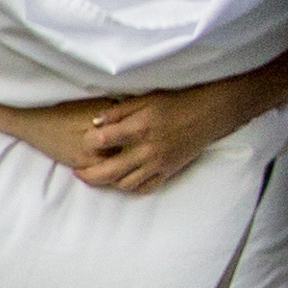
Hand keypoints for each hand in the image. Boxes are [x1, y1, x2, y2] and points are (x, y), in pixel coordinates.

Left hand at [35, 81, 267, 196]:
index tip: (84, 141)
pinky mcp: (168, 171)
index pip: (103, 141)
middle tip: (78, 172)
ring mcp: (158, 164)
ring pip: (125, 183)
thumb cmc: (176, 102)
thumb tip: (95, 123)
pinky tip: (123, 181)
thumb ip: (118, 111)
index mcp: (140, 128)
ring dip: (109, 182)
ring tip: (100, 175)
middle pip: (109, 170)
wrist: (208, 114)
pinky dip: (131, 187)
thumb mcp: (146, 99)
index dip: (88, 142)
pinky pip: (145, 188)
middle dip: (89, 174)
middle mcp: (147, 149)